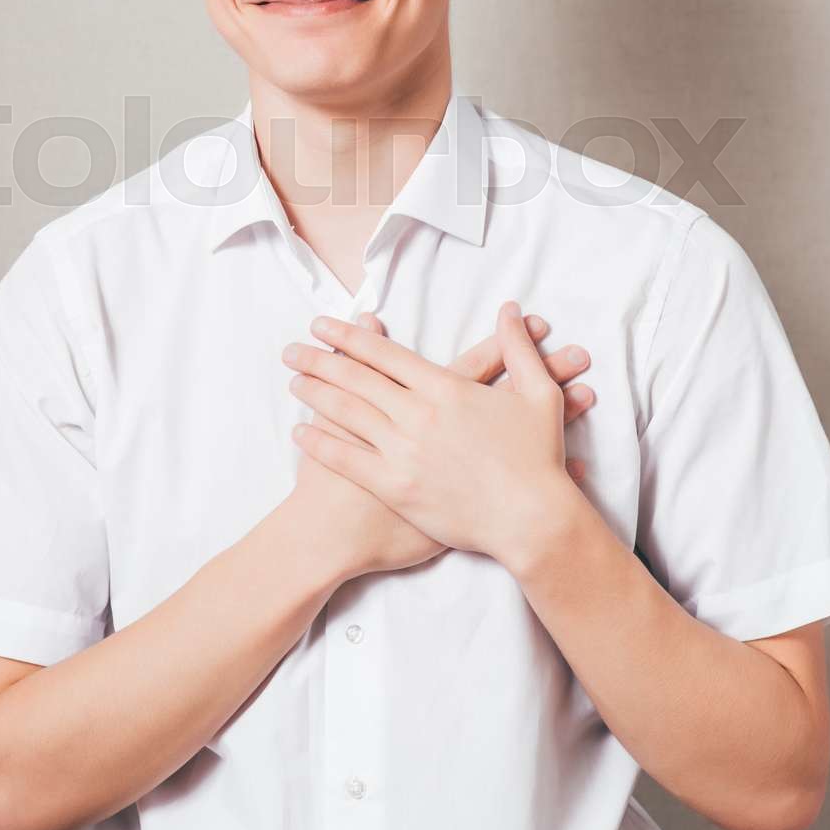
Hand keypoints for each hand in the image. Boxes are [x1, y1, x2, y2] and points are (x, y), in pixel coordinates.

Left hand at [286, 303, 594, 572]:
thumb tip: (510, 310)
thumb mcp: (537, 393)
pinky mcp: (396, 487)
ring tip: (293, 381)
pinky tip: (300, 432)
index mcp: (445, 388)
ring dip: (315, 395)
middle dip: (319, 361)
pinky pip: (347, 460)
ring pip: (346, 414)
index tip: (323, 326)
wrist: (531, 519)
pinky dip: (320, 444)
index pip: (384, 354)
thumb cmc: (537, 458)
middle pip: (356, 379)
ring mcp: (403, 452)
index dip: (349, 337)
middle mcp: (417, 415)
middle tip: (291, 349)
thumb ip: (518, 348)